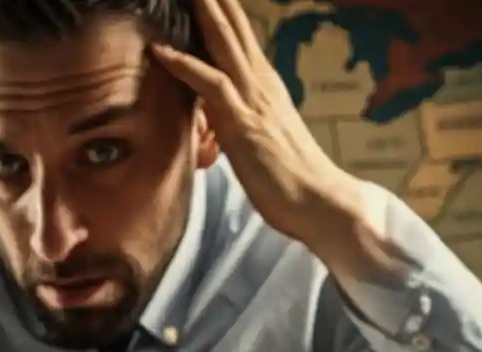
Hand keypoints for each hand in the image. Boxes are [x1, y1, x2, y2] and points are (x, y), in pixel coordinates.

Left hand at [150, 0, 401, 277]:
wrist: (320, 202)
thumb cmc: (291, 180)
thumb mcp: (260, 140)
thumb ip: (240, 120)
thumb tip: (219, 116)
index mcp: (265, 86)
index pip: (240, 37)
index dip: (221, 11)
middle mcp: (262, 83)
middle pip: (232, 27)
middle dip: (213, 0)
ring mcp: (253, 101)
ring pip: (223, 43)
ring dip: (201, 13)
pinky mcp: (244, 123)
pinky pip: (211, 85)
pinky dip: (184, 65)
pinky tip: (161, 50)